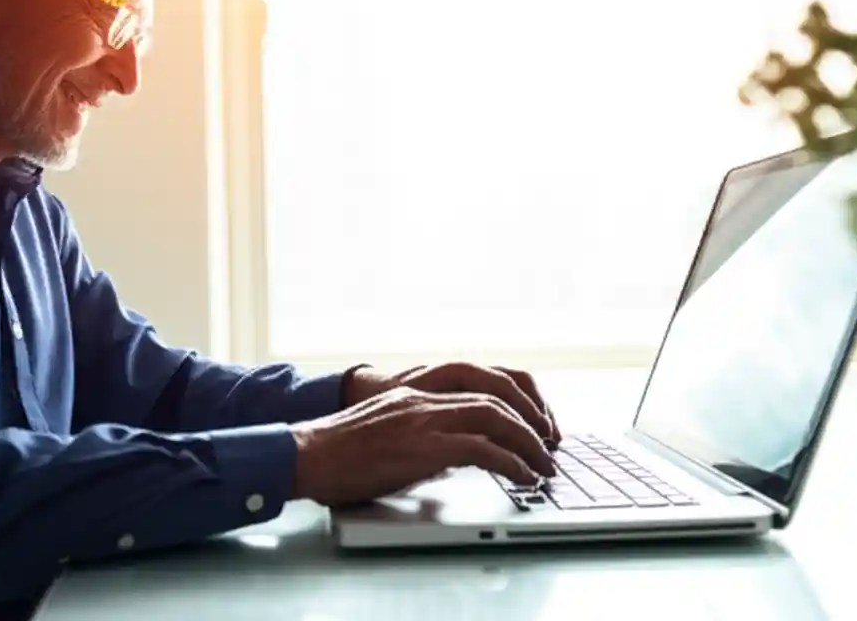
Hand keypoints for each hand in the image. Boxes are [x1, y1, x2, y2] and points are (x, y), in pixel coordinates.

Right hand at [290, 385, 556, 506]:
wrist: (306, 453)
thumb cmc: (339, 450)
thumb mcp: (387, 428)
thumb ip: (421, 431)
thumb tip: (452, 455)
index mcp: (418, 389)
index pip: (483, 381)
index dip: (517, 400)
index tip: (535, 423)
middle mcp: (425, 397)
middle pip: (497, 397)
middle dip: (531, 421)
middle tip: (550, 446)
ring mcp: (425, 418)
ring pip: (496, 418)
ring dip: (528, 443)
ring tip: (544, 465)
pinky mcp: (423, 446)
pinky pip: (482, 450)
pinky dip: (510, 462)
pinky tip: (523, 476)